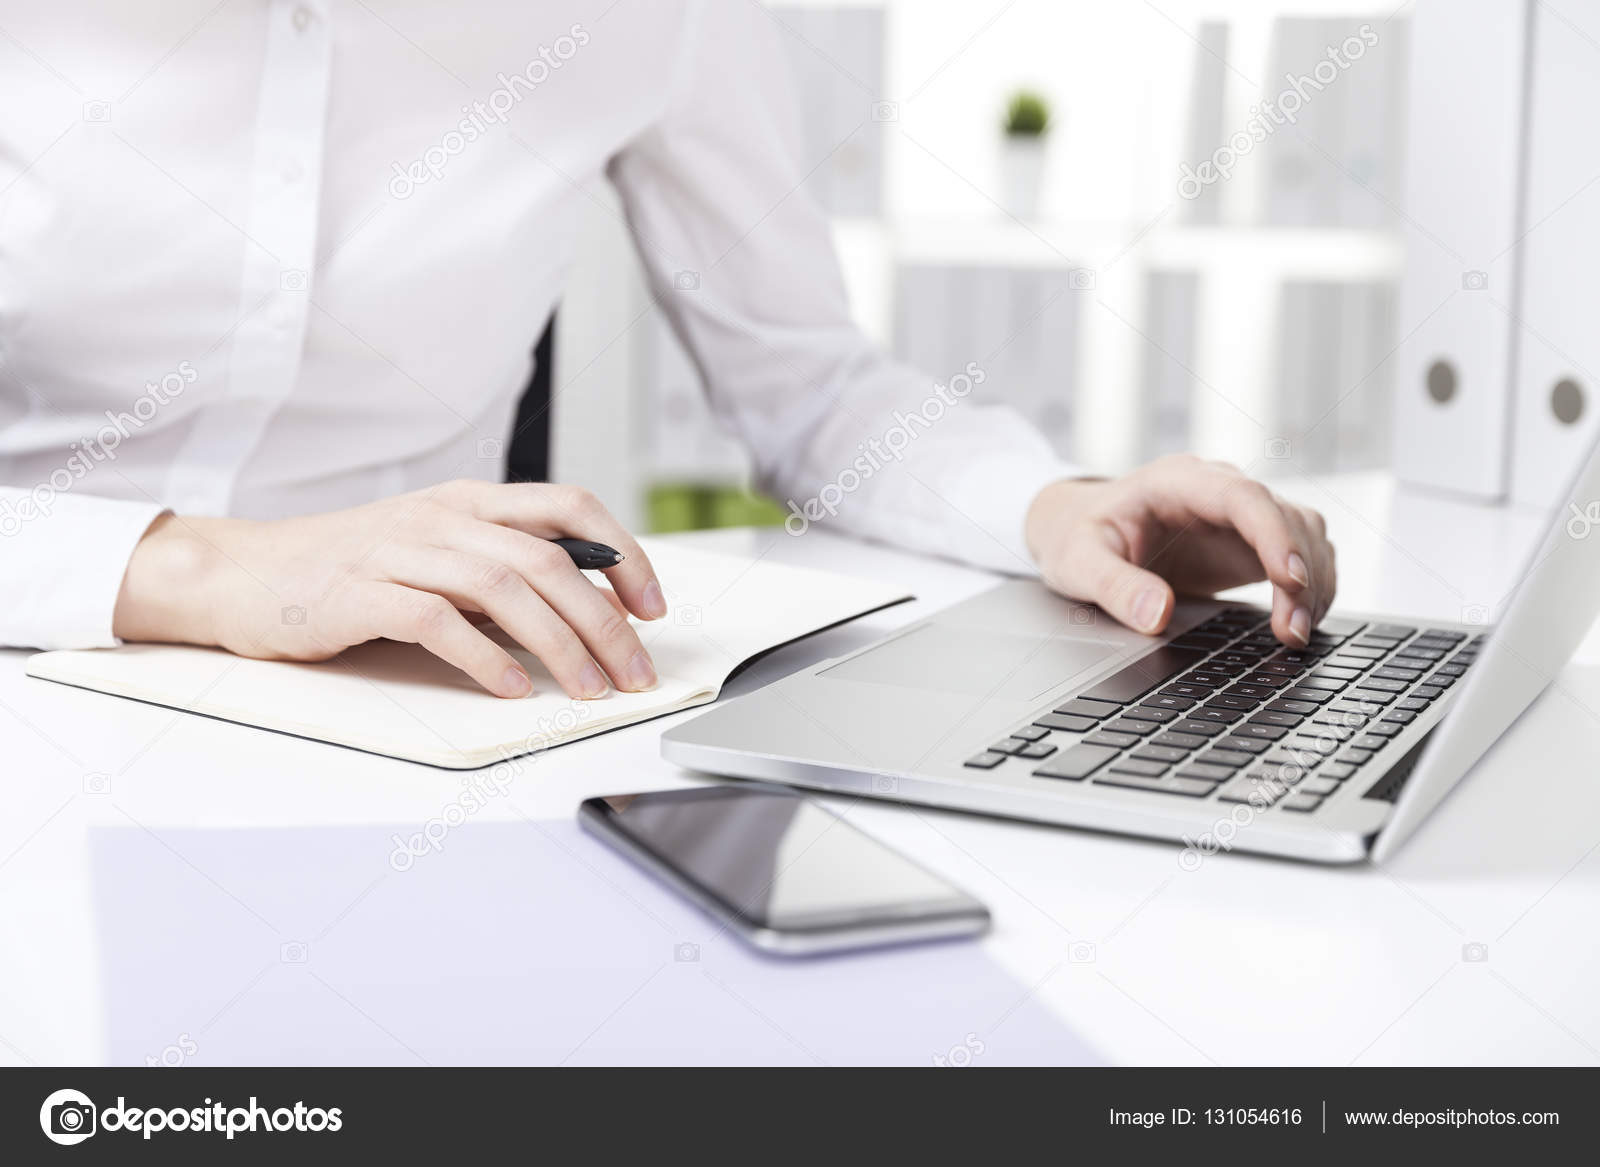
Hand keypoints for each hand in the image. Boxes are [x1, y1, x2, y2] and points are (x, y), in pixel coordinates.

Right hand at [113, 480, 666, 698]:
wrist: (243, 574)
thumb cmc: (348, 571)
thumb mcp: (436, 554)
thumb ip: (500, 572)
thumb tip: (583, 612)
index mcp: (469, 502)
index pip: (569, 507)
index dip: (623, 554)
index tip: (653, 607)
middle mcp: (442, 517)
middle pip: (549, 560)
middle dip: (604, 621)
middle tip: (633, 671)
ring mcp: (400, 550)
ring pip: (504, 587)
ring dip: (559, 644)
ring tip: (589, 689)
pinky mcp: (360, 592)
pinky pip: (437, 621)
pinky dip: (484, 656)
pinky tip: (513, 687)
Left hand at [1024, 455, 1334, 645]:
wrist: (1078, 528)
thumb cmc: (1077, 535)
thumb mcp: (1079, 561)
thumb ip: (1114, 586)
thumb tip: (1156, 614)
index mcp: (1177, 482)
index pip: (1242, 496)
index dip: (1274, 534)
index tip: (1290, 577)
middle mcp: (1217, 491)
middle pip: (1285, 516)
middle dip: (1301, 572)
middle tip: (1292, 630)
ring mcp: (1238, 516)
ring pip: (1304, 533)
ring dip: (1313, 582)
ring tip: (1295, 634)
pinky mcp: (1249, 543)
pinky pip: (1300, 555)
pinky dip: (1310, 587)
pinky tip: (1300, 622)